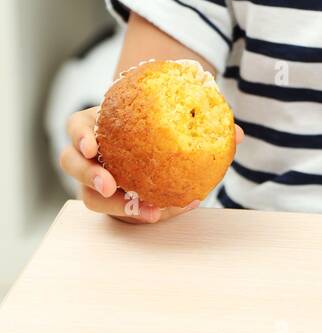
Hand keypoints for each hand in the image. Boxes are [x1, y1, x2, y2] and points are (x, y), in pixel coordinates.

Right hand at [60, 105, 244, 223]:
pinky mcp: (108, 199)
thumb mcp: (176, 120)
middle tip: (109, 184)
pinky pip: (115, 209)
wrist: (155, 151)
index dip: (80, 136)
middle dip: (88, 174)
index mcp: (100, 124)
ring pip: (87, 194)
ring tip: (141, 209)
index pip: (77, 127)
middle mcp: (90, 153)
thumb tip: (237, 133)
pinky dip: (138, 211)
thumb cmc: (159, 129)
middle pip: (72, 163)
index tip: (93, 145)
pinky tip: (160, 212)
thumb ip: (202, 123)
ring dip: (111, 203)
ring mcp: (95, 178)